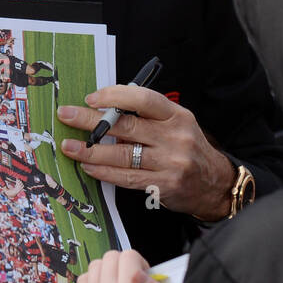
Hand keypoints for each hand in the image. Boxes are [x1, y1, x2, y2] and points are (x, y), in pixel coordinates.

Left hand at [57, 85, 235, 220]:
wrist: (215, 184)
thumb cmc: (188, 148)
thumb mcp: (177, 123)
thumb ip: (147, 116)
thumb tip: (105, 108)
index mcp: (177, 116)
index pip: (144, 99)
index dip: (115, 96)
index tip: (91, 98)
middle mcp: (175, 137)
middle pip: (127, 126)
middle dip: (91, 120)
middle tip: (66, 115)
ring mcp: (170, 163)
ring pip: (122, 155)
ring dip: (91, 150)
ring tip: (70, 146)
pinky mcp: (163, 185)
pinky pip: (127, 177)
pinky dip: (104, 172)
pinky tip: (89, 166)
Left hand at [76, 250, 172, 282]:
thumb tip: (140, 272)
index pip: (129, 256)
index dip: (139, 262)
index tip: (142, 273)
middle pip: (111, 257)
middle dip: (122, 263)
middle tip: (130, 277)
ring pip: (95, 265)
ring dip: (107, 269)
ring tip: (116, 282)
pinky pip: (83, 279)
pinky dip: (92, 278)